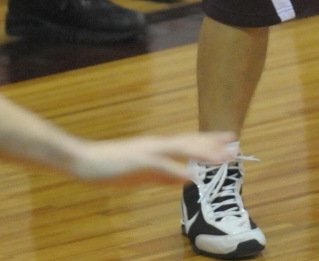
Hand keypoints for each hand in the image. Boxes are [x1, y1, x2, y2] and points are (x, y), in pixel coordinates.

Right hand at [70, 131, 233, 184]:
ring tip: (222, 158)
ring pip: (181, 150)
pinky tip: (190, 176)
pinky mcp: (137, 162)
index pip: (188, 141)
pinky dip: (176, 171)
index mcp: (157, 147)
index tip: (228, 140)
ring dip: (203, 153)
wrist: (83, 160)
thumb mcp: (140, 174)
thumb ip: (162, 175)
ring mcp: (147, 152)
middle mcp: (156, 145)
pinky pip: (160, 167)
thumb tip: (185, 179)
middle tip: (235, 145)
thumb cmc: (110, 167)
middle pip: (190, 142)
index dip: (209, 141)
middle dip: (213, 145)